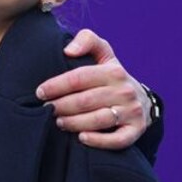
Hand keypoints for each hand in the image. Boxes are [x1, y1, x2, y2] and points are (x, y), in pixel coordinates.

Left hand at [36, 29, 149, 149]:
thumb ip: (87, 40)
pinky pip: (118, 140)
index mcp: (113, 71)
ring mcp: (132, 112)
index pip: (79, 78)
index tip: (40, 92)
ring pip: (99, 120)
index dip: (56, 86)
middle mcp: (124, 91)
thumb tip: (68, 50)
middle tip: (46, 109)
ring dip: (74, 123)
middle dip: (61, 106)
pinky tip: (81, 138)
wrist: (141, 99)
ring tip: (58, 122)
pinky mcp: (136, 130)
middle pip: (85, 101)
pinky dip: (99, 141)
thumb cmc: (111, 76)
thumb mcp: (103, 53)